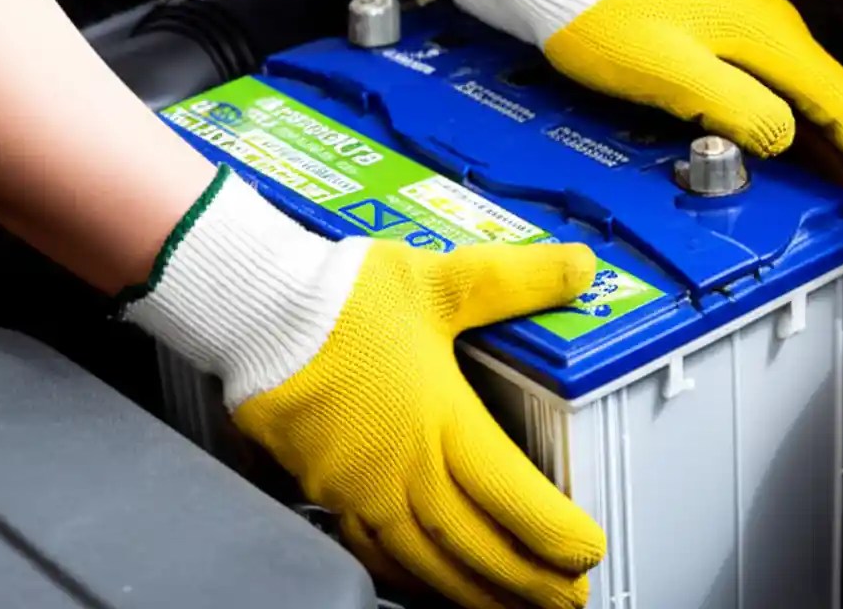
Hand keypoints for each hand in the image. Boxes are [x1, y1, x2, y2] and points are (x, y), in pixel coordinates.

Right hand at [122, 167, 604, 608]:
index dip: (554, 532)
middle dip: (526, 581)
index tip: (587, 551)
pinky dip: (412, 578)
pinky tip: (430, 586)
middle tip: (568, 601)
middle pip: (474, 545)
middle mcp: (404, 468)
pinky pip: (375, 553)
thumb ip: (516, 280)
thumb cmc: (344, 298)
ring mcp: (361, 488)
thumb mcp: (441, 278)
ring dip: (475, 592)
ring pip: (426, 562)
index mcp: (441, 420)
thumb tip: (581, 267)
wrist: (255, 312)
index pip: (511, 494)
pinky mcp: (327, 492)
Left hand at [444, 0, 842, 277]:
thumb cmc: (604, 23)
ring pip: (832, 123)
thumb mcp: (665, 69)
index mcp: (773, 43)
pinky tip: (833, 192)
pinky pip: (800, 117)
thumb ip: (731, 104)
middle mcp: (781, 44)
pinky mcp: (741, 64)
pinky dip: (825, 160)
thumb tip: (787, 141)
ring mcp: (764, 53)